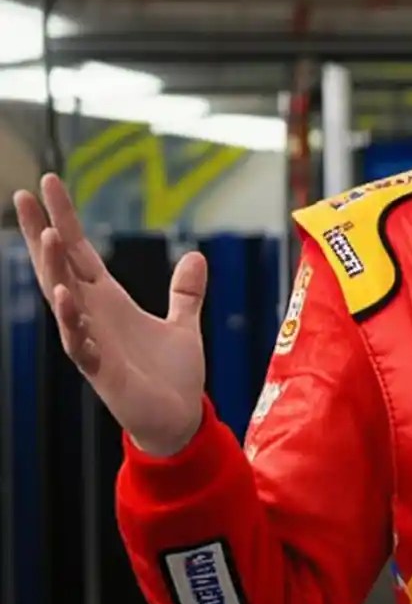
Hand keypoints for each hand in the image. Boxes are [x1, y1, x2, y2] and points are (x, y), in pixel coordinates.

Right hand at [13, 174, 207, 455]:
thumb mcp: (183, 324)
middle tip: (24, 197)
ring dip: (54, 270)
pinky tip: (66, 299)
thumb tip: (195, 256)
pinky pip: (81, 344)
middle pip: (59, 269)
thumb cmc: (172, 375)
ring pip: (64, 301)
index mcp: (109, 301)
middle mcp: (93, 317)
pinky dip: (74, 323)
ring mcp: (92, 342)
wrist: (178, 418)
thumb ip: (185, 292)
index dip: (63, 219)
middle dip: (42, 233)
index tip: (46, 184)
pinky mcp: (102, 371)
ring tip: (47, 236)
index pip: (79, 253)